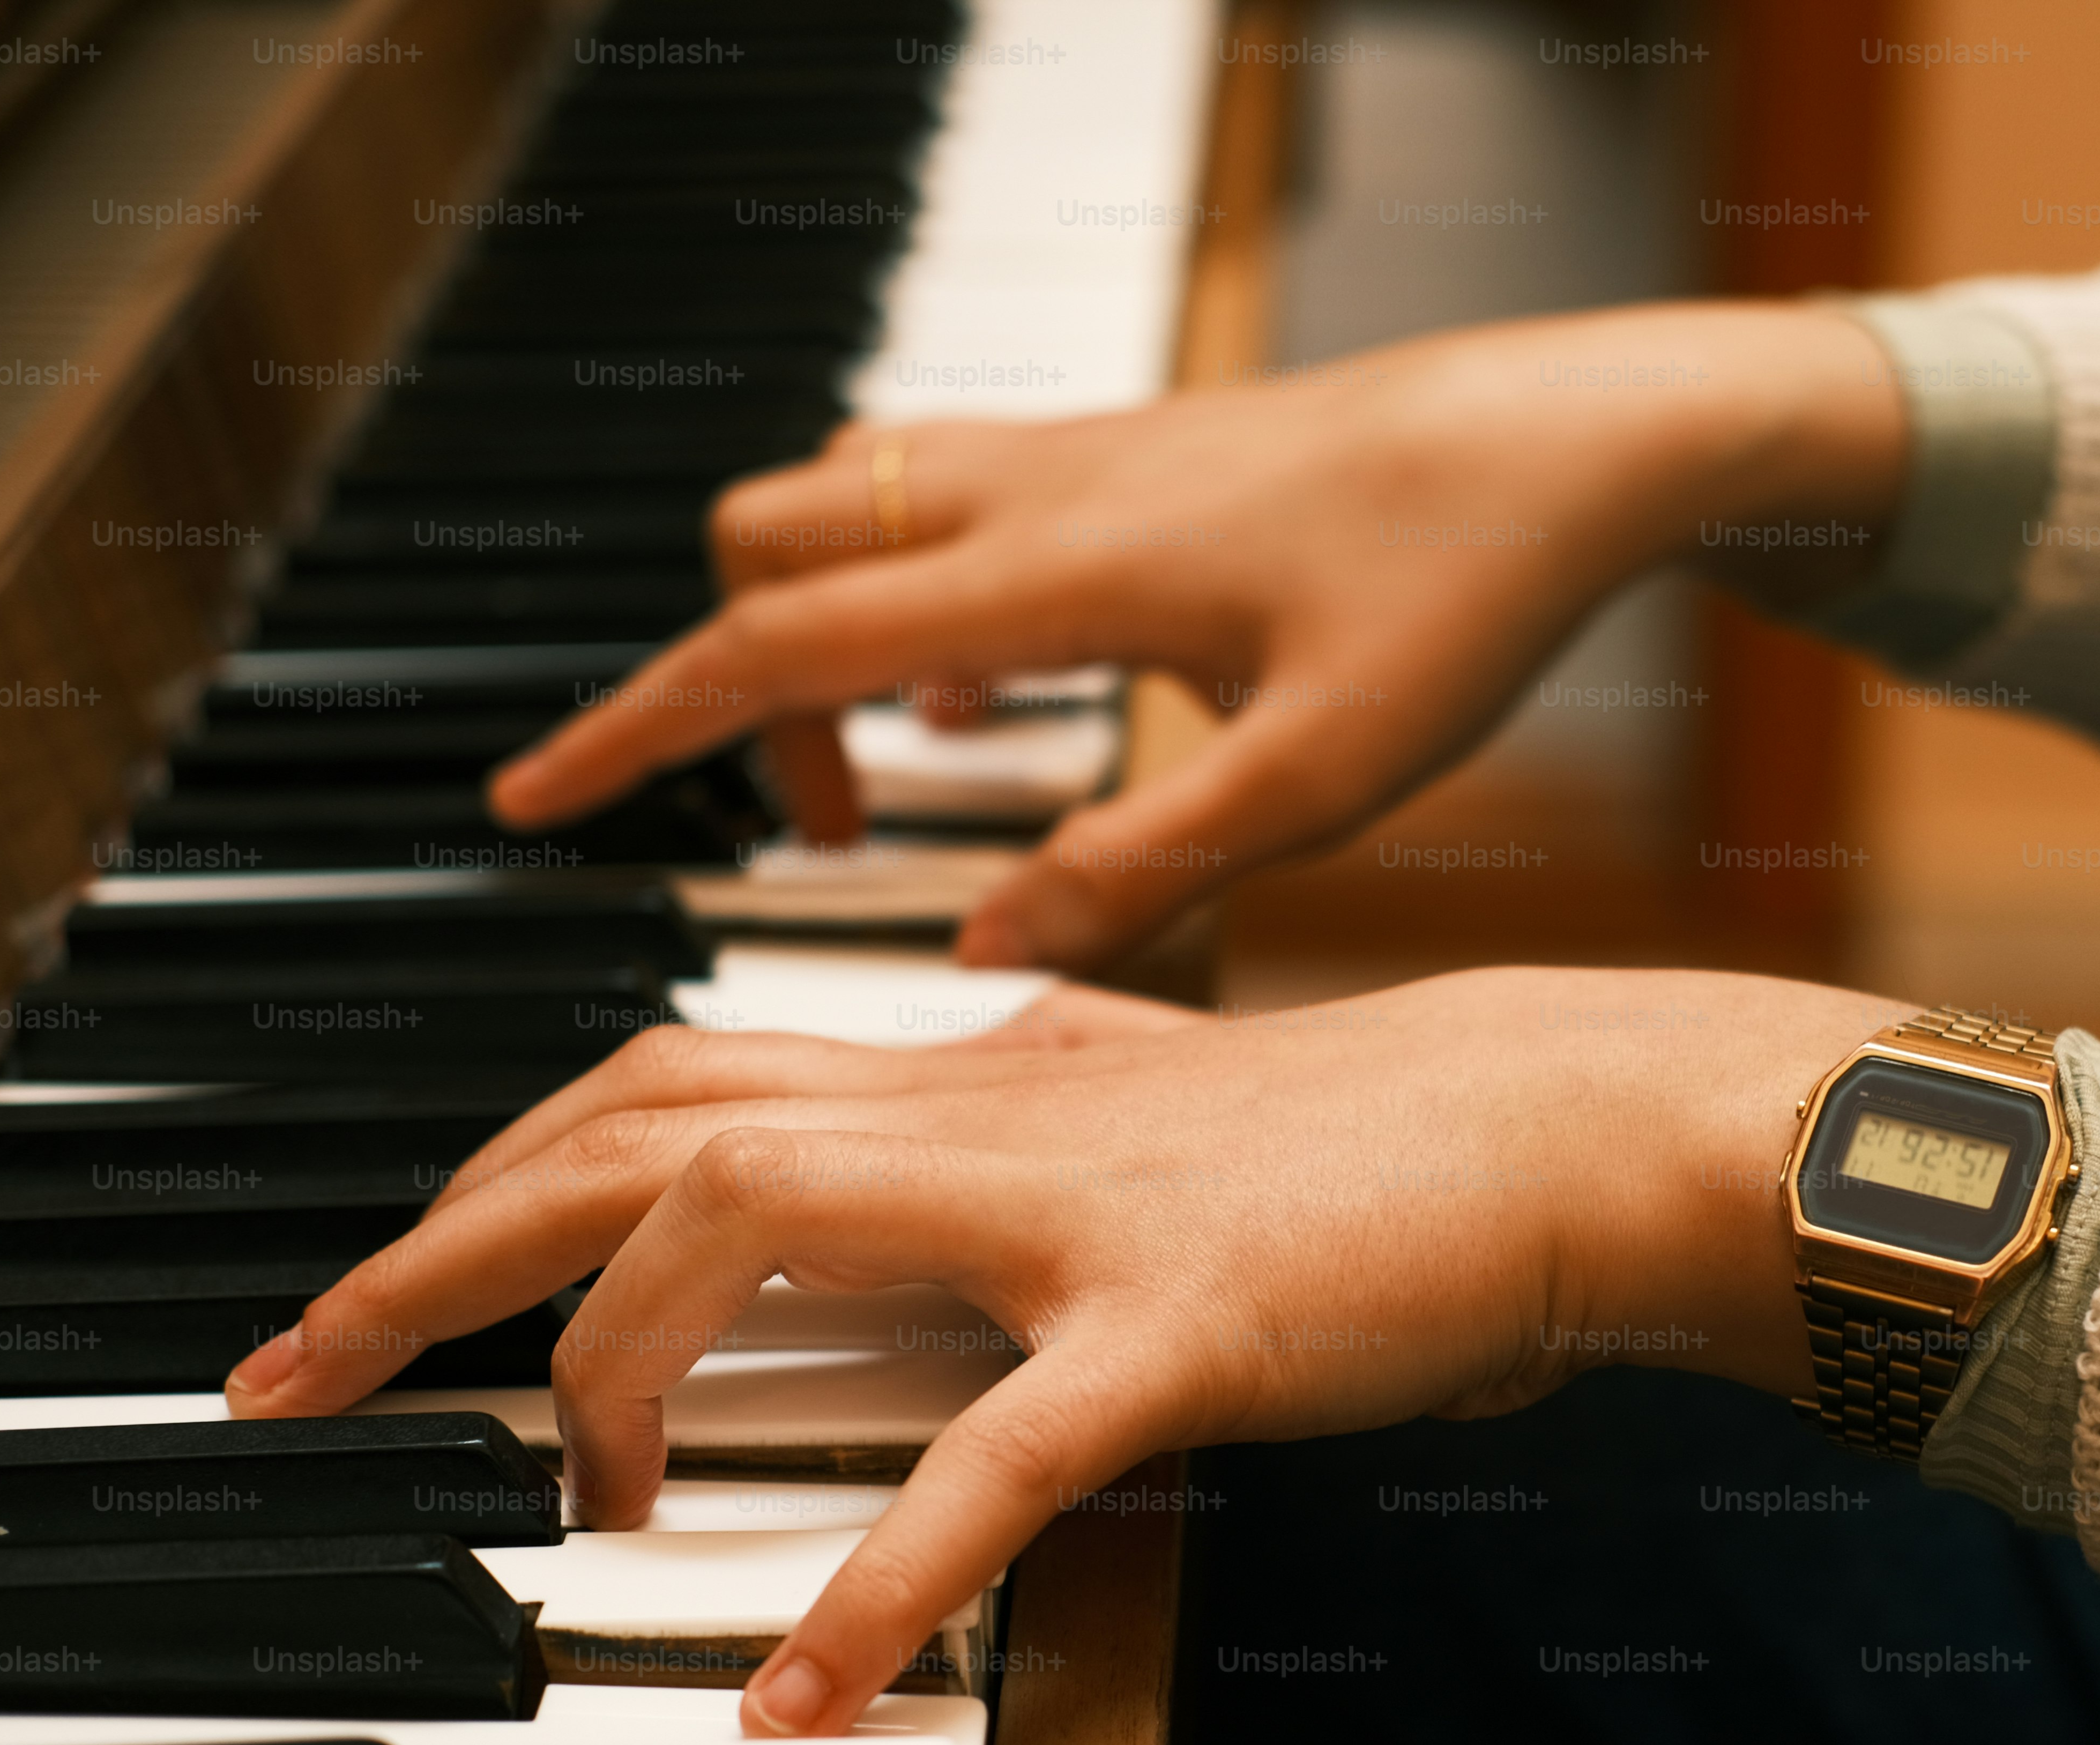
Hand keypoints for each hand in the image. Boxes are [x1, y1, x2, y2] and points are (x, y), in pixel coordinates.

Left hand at [225, 969, 1899, 1734]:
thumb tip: (931, 1099)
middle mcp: (983, 1116)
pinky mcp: (1179, 1328)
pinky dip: (879, 1579)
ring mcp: (1071, 1213)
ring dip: (611, 1365)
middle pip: (637, 1124)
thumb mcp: (1162, 1107)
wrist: (1565, 1120)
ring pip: (749, 1218)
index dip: (501, 1168)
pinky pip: (992, 1460)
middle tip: (295, 1373)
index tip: (390, 1279)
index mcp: (975, 1078)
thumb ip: (1029, 1108)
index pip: (674, 1077)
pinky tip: (802, 1696)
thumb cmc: (1382, 1137)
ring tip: (568, 1509)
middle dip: (438, 1248)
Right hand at [484, 303, 1907, 972]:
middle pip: (772, 554)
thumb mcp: (1315, 778)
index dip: (636, 730)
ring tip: (894, 777)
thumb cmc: (1465, 597)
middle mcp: (1035, 493)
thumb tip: (983, 952)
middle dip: (736, 688)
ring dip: (832, 634)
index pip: (776, 647)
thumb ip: (1140, 869)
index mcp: (1054, 578)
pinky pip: (952, 499)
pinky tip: (1003, 691)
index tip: (530, 803)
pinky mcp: (1128, 451)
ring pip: (852, 508)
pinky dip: (924, 594)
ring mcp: (1077, 454)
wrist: (1570, 436)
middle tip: (806, 827)